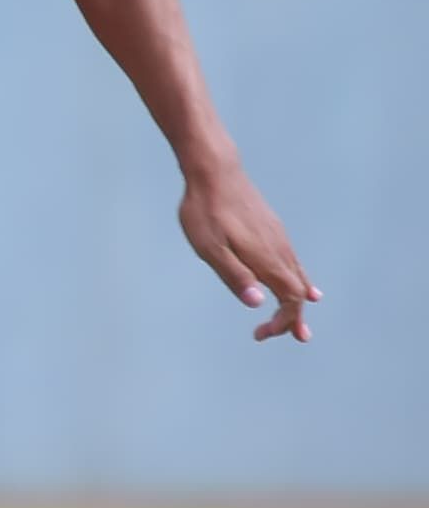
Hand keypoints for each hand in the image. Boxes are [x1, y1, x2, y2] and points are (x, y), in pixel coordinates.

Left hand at [180, 154, 316, 340]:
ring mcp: (278, 238)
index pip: (290, 299)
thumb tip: (257, 302)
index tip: (261, 333)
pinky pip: (293, 261)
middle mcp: (280, 250)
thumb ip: (234, 275)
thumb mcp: (210, 247)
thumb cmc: (206, 210)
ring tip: (299, 319)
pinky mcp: (272, 228)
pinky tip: (301, 283)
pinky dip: (299, 279)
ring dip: (298, 299)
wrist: (215, 170)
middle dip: (294, 316)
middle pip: (297, 291)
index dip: (282, 321)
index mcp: (267, 259)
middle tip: (295, 337)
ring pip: (298, 275)